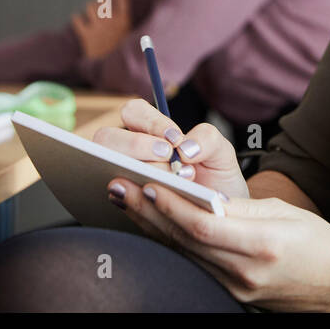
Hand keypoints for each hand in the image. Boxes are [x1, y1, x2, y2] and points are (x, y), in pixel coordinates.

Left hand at [71, 0, 130, 59]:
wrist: (110, 71)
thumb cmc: (122, 56)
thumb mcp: (131, 41)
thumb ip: (127, 27)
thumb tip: (128, 18)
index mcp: (124, 22)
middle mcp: (110, 21)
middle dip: (102, 0)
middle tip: (102, 4)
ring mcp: (97, 27)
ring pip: (90, 6)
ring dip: (90, 7)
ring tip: (92, 13)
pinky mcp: (86, 35)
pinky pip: (77, 19)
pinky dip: (77, 19)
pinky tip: (79, 21)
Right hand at [93, 98, 248, 202]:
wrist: (222, 216)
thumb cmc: (216, 178)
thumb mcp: (222, 153)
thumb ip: (208, 139)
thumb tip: (185, 147)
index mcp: (151, 132)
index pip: (133, 112)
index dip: (149, 122)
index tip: (174, 140)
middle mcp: (132, 153)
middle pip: (107, 138)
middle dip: (136, 146)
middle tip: (168, 160)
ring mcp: (125, 178)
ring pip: (108, 166)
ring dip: (138, 172)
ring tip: (173, 183)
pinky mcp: (127, 205)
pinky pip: (118, 199)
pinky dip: (134, 199)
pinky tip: (156, 200)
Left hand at [110, 180, 329, 310]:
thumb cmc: (317, 243)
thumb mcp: (284, 212)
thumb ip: (241, 207)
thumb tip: (203, 197)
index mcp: (261, 244)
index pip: (202, 224)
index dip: (169, 205)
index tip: (145, 183)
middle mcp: (243, 270)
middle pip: (184, 239)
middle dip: (147, 211)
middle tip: (117, 186)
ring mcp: (236, 286)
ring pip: (184, 253)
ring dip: (152, 226)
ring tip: (125, 201)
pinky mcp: (232, 292)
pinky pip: (194, 263)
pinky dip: (171, 242)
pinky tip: (153, 225)